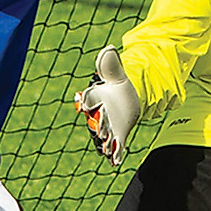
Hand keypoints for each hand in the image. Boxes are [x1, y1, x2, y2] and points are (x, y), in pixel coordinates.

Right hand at [74, 45, 140, 166]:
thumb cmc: (117, 84)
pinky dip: (114, 154)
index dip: (85, 103)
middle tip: (101, 131)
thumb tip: (109, 48)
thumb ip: (110, 64)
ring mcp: (106, 127)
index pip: (87, 101)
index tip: (84, 105)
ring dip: (104, 143)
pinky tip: (115, 162)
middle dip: (98, 127)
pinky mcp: (117, 136)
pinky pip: (114, 146)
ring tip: (107, 149)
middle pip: (95, 122)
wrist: (127, 96)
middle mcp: (96, 115)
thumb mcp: (115, 73)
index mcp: (94, 98)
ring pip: (102, 137)